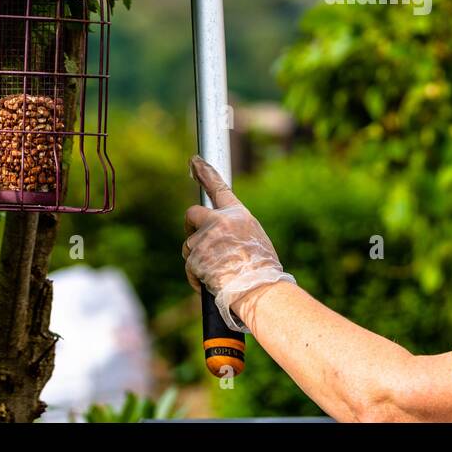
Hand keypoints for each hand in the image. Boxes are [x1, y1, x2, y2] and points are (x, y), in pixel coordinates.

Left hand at [183, 155, 294, 332]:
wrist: (259, 289)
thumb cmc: (262, 270)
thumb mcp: (255, 240)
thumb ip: (235, 231)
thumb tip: (219, 236)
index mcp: (238, 215)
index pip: (219, 188)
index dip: (205, 172)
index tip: (194, 162)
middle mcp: (220, 222)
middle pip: (193, 214)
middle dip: (191, 226)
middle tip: (198, 241)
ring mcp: (206, 239)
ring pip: (189, 245)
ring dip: (197, 258)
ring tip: (217, 271)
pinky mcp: (196, 258)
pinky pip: (189, 267)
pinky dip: (196, 278)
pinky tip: (211, 283)